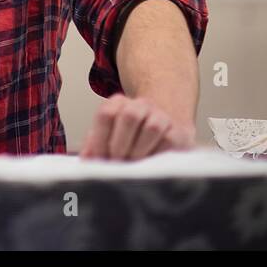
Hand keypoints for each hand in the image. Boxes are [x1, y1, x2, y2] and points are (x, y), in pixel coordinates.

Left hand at [80, 93, 194, 159]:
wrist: (165, 127)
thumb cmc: (131, 135)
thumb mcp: (110, 135)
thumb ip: (95, 144)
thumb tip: (86, 158)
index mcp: (119, 102)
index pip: (106, 114)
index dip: (100, 138)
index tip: (98, 157)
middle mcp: (141, 104)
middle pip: (130, 116)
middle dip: (121, 142)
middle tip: (117, 161)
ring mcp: (162, 115)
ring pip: (151, 127)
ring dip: (139, 149)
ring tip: (132, 163)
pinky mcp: (179, 130)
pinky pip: (169, 140)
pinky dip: (157, 154)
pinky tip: (149, 163)